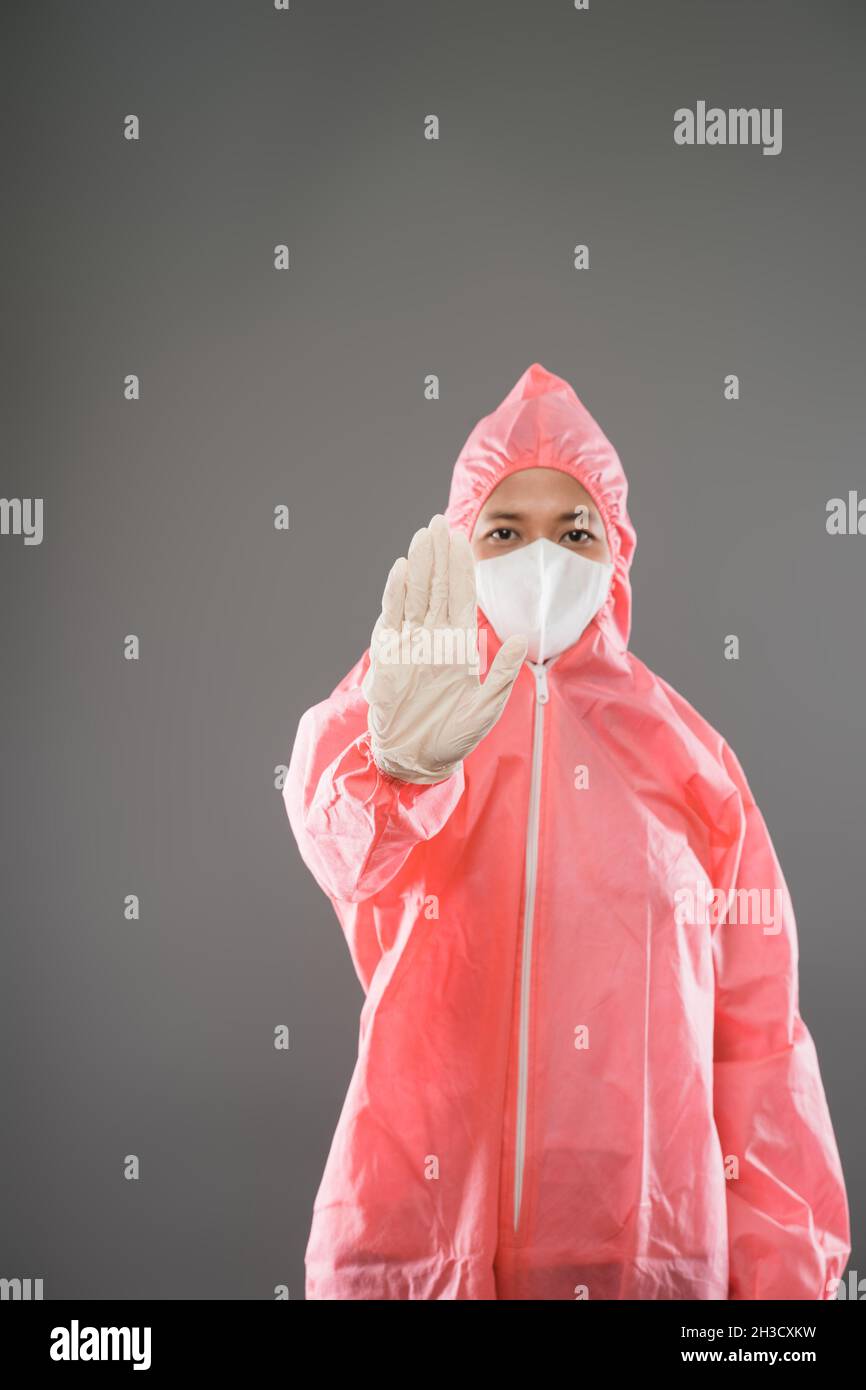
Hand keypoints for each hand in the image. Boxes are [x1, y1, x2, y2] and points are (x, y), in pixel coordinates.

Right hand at [361, 514, 527, 782]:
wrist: (417, 758)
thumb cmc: (454, 737)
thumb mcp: (486, 708)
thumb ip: (502, 674)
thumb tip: (519, 639)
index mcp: (460, 645)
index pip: (462, 598)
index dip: (462, 568)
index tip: (461, 538)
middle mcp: (435, 638)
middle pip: (438, 587)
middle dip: (439, 555)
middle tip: (438, 521)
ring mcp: (411, 644)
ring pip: (416, 595)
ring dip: (419, 565)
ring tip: (422, 535)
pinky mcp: (389, 656)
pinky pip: (393, 618)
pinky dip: (397, 594)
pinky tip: (402, 569)